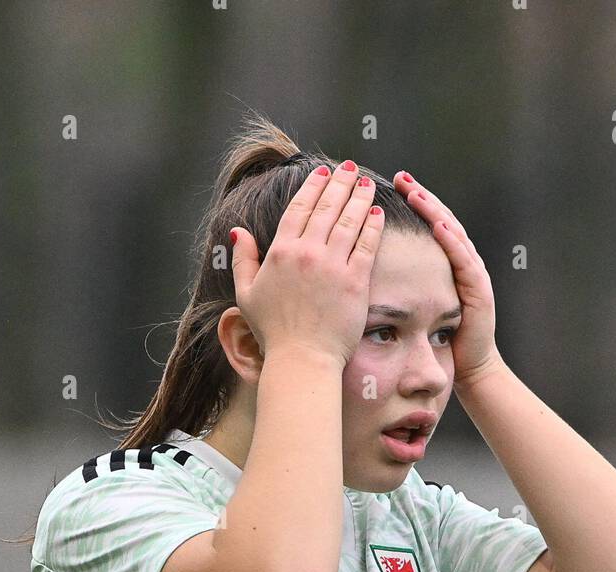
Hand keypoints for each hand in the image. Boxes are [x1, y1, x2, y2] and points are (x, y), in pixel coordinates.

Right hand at [230, 162, 384, 369]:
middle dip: (341, 183)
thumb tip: (238, 231)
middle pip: (327, 207)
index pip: (299, 207)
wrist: (302, 358)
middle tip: (351, 169)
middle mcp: (307, 253)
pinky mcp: (355, 282)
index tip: (323, 172)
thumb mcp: (246, 294)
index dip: (313, 186)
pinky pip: (366, 246)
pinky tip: (377, 214)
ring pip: (349, 221)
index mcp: (281, 252)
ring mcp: (333, 266)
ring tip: (367, 184)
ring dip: (360, 198)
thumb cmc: (273, 332)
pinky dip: (372, 227)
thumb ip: (243, 259)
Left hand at [392, 170, 503, 391]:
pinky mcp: (479, 289)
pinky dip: (452, 241)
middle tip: (401, 177)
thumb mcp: (414, 309)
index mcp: (444, 265)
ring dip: (435, 211)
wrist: (471, 370)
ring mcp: (473, 274)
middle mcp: (461, 263)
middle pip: (441, 219)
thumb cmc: (439, 343)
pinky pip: (465, 259)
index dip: (410, 204)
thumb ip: (399, 289)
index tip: (389, 186)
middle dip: (422, 196)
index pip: (426, 225)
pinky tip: (439, 226)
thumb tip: (364, 275)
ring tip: (417, 193)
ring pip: (454, 233)